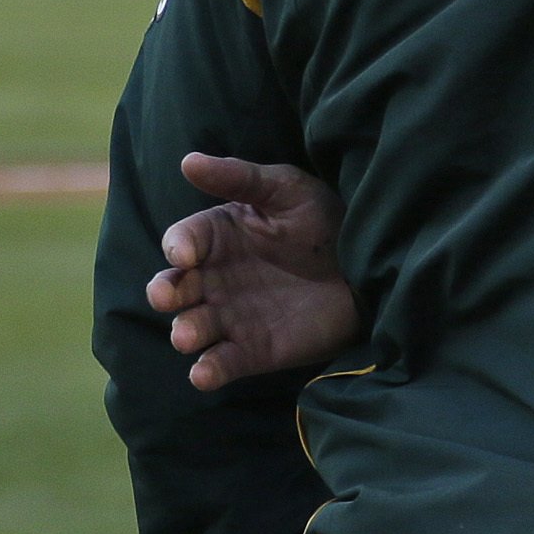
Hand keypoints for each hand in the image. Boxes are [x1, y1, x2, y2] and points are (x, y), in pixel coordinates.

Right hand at [145, 153, 361, 390]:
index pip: (183, 242)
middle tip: (168, 294)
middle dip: (166, 292)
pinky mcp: (254, 350)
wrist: (368, 267)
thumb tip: (188, 160)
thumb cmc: (323, 219)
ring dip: (185, 332)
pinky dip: (208, 371)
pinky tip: (204, 373)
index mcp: (216, 237)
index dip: (179, 247)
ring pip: (193, 327)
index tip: (185, 253)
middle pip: (175, 287)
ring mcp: (231, 316)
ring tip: (188, 335)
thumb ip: (239, 177)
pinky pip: (222, 363)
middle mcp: (214, 278)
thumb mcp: (285, 188)